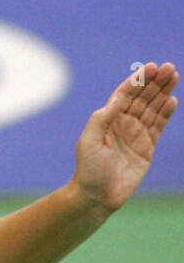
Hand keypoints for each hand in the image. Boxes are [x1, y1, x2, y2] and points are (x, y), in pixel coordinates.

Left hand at [72, 63, 177, 211]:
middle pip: (142, 98)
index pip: (125, 94)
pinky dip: (165, 113)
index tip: (150, 67)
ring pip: (152, 109)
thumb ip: (101, 120)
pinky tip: (172, 100)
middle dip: (154, 82)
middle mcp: (122, 124)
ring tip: (173, 76)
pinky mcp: (147, 148)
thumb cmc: (88, 169)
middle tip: (168, 67)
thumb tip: (115, 102)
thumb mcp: (90, 141)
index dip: (138, 80)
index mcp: (107, 120)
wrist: (97, 195)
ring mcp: (136, 135)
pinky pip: (158, 126)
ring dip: (163, 93)